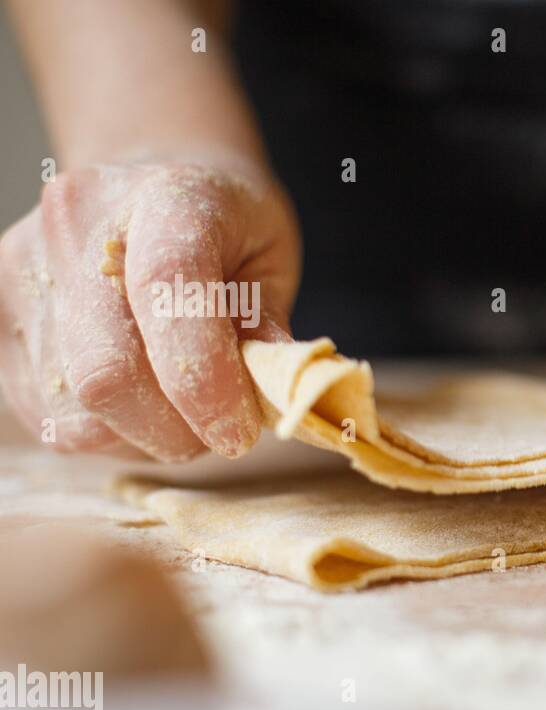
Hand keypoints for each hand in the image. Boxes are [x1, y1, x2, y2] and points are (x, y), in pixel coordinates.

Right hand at [0, 158, 299, 460]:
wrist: (145, 186)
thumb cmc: (224, 227)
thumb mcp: (271, 257)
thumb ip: (268, 326)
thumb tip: (270, 396)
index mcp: (164, 197)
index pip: (170, 289)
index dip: (204, 377)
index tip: (239, 431)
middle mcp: (73, 227)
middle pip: (106, 371)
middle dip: (175, 430)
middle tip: (220, 432)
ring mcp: (22, 272)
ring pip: (76, 409)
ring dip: (143, 437)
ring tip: (183, 409)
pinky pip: (50, 417)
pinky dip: (107, 432)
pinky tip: (140, 403)